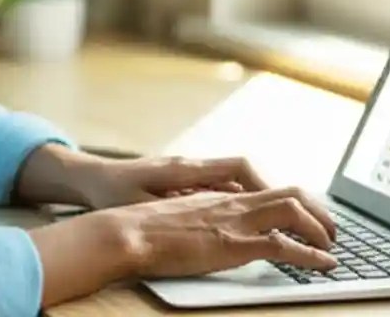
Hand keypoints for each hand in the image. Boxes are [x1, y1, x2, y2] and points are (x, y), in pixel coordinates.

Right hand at [30, 186, 338, 306]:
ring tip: (333, 246)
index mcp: (221, 196)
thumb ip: (200, 218)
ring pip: (293, 212)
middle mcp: (234, 202)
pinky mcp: (233, 244)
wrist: (127, 231)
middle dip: (318, 211)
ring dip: (321, 229)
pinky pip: (284, 246)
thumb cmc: (143, 229)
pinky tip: (325, 264)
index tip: (310, 215)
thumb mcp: (179, 218)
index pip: (269, 189)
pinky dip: (311, 254)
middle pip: (291, 194)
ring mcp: (235, 221)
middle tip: (332, 230)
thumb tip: (208, 230)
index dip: (296, 201)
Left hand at [77, 155, 270, 208]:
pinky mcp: (184, 183)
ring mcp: (190, 174)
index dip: (262, 184)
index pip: (237, 168)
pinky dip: (240, 202)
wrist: (91, 177)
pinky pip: (221, 189)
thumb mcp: (139, 201)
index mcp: (185, 168)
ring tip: (284, 221)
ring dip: (258, 198)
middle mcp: (193, 167)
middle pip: (244, 174)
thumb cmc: (111, 191)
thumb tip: (201, 215)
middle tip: (297, 214)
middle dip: (273, 191)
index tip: (282, 202)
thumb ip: (169, 208)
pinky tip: (250, 223)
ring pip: (234, 182)